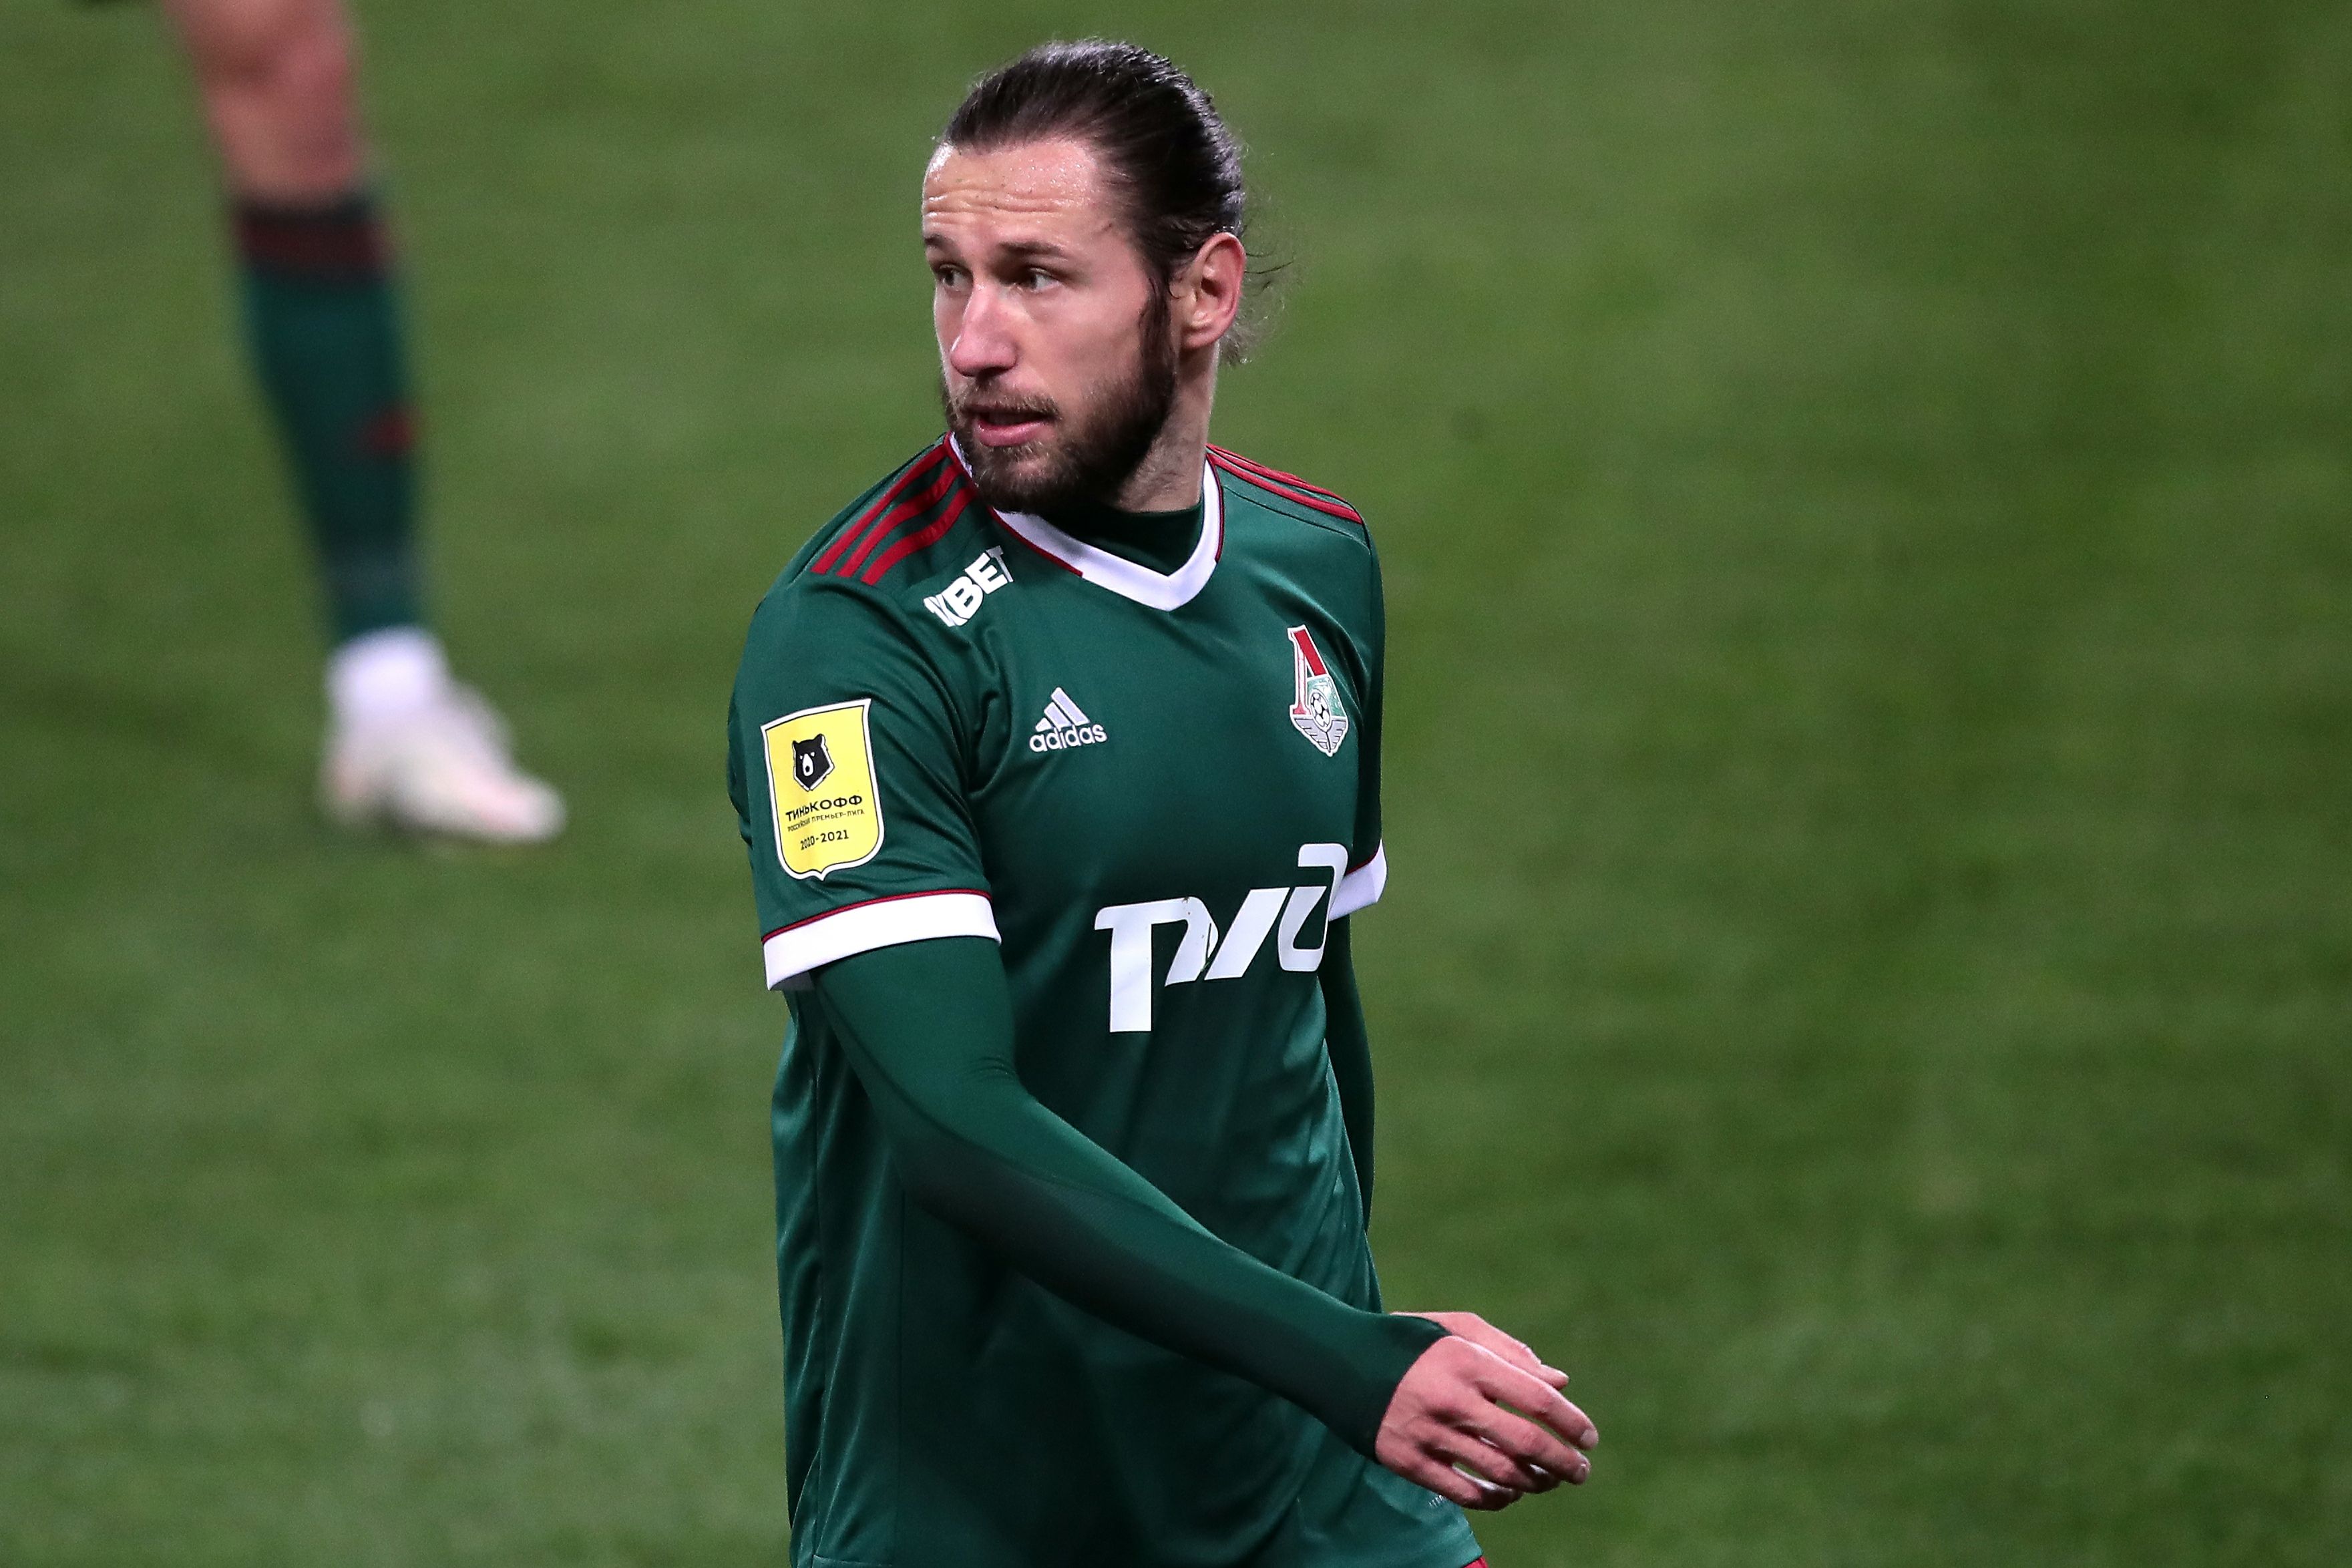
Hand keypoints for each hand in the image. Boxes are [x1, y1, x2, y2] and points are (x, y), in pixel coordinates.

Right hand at [1374, 1313, 1597, 1509]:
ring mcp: (1429, 1435)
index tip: (1589, 1437)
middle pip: (1526, 1443)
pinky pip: (1466, 1493)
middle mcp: (1451, 1400)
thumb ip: (1511, 1352)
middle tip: (1581, 1471)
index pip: (1538, 1400)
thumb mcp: (1457, 1329)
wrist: (1338, 1362)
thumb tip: (1560, 1383)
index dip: (1573, 1423)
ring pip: (1500, 1472)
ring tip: (1548, 1481)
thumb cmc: (1411, 1343)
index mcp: (1468, 1361)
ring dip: (1535, 1482)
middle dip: (1564, 1462)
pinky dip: (1497, 1499)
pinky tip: (1510, 1493)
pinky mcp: (1410, 1463)